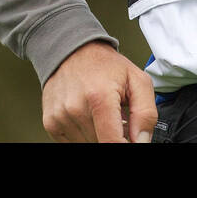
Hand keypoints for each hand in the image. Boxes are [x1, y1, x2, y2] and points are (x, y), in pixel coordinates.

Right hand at [41, 40, 157, 142]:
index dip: (125, 146)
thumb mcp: (138, 80)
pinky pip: (73, 143)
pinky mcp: (51, 123)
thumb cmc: (106, 65)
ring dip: (99, 135)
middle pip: (101, 143)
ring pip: (88, 144)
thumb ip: (145, 113)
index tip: (130, 140)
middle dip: (114, 136)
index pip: (111, 142)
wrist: (74, 51)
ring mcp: (60, 117)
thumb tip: (141, 141)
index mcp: (99, 97)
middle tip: (118, 118)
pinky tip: (89, 117)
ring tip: (103, 115)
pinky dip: (85, 135)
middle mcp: (75, 108)